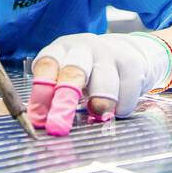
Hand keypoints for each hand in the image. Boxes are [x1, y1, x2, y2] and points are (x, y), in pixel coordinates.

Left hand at [26, 32, 171, 135]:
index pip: (47, 66)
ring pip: (104, 87)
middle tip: (60, 124)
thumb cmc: (87, 71)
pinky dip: (122, 108)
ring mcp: (109, 53)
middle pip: (74, 72)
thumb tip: (41, 123)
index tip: (39, 117)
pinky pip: (127, 94)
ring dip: (100, 106)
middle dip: (66, 99)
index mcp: (60, 50)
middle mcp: (83, 48)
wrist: (123, 51)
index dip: (41, 92)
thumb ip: (53, 96)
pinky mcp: (132, 63)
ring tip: (98, 114)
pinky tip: (118, 107)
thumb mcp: (65, 75)